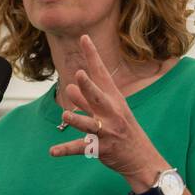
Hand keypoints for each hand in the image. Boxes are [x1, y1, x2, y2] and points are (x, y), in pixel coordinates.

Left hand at [48, 33, 166, 183]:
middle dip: (89, 86)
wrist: (142, 157)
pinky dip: (65, 150)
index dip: (92, 56)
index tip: (84, 38)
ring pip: (90, 124)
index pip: (101, 74)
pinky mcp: (101, 148)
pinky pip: (81, 148)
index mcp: (113, 99)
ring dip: (78, 120)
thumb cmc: (123, 129)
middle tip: (78, 74)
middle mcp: (111, 113)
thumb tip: (69, 88)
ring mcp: (107, 131)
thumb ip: (86, 100)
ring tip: (66, 114)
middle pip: (98, 97)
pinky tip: (52, 151)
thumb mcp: (109, 111)